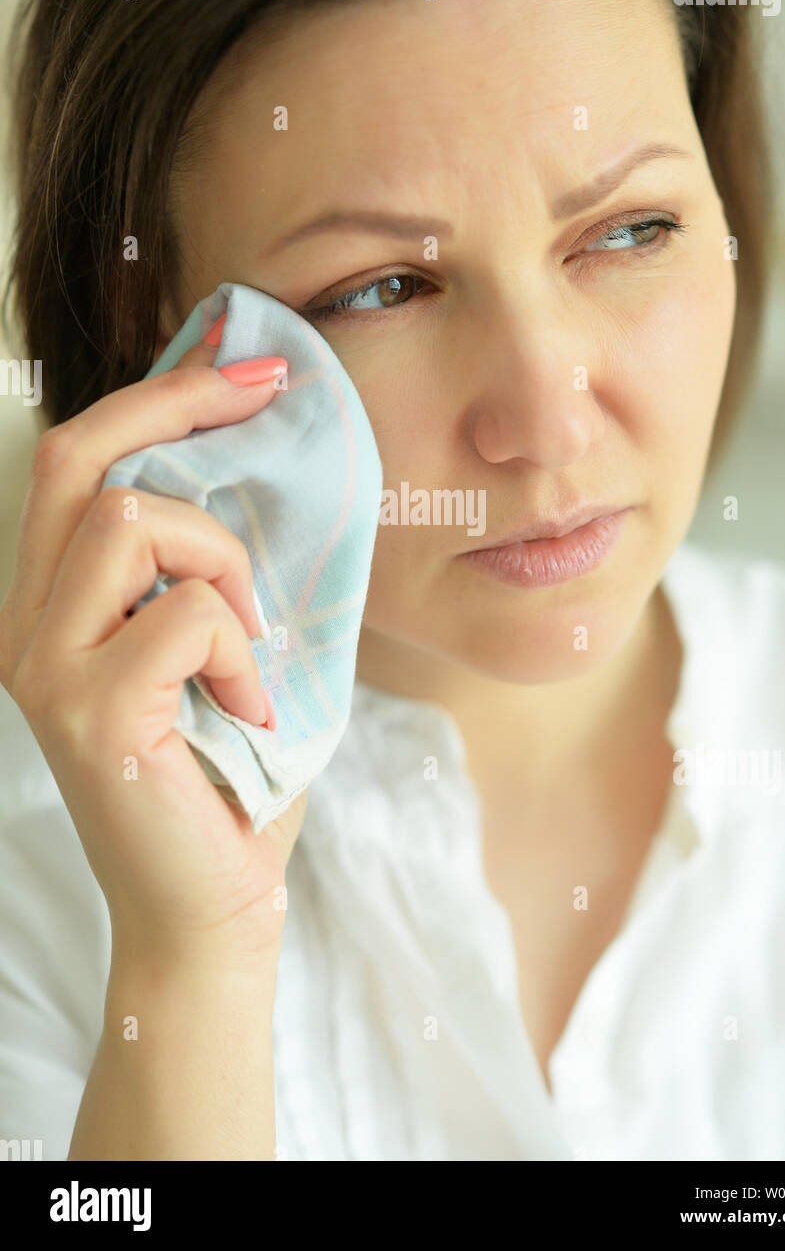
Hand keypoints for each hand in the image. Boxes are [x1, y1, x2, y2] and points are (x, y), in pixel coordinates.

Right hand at [0, 320, 304, 971]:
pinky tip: (248, 707)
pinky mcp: (88, 712)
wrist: (210, 909)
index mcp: (57, 601)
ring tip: (252, 642)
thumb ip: (217, 564)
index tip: (241, 359)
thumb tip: (272, 454)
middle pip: (84, 458)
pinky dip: (241, 649)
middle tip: (266, 386)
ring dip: (226, 563)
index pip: (81, 458)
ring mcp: (47, 666)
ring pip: (138, 521)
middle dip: (181, 402)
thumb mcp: (224, 647)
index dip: (158, 391)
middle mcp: (29, 623)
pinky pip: (188, 614)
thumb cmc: (228, 776)